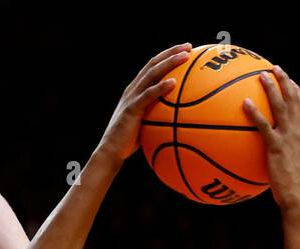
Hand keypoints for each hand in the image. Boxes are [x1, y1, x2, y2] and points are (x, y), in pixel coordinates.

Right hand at [96, 43, 191, 160]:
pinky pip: (148, 95)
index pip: (152, 66)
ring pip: (151, 74)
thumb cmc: (130, 141)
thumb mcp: (146, 123)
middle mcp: (133, 89)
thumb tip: (179, 118)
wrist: (111, 150)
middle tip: (188, 46)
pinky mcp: (132, 108)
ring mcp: (131, 97)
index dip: (167, 55)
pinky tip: (173, 82)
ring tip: (185, 57)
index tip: (185, 50)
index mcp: (136, 89)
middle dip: (171, 52)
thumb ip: (158, 115)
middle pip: (153, 63)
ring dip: (169, 63)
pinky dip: (160, 87)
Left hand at [244, 65, 299, 209]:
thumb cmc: (293, 185)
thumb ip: (286, 151)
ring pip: (280, 106)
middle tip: (274, 68)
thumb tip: (274, 150)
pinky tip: (245, 103)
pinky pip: (264, 125)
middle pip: (293, 98)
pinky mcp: (276, 146)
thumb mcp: (294, 163)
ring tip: (261, 75)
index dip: (296, 90)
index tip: (289, 79)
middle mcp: (299, 130)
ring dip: (271, 88)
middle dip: (284, 80)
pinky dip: (255, 112)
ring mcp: (288, 137)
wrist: (298, 194)